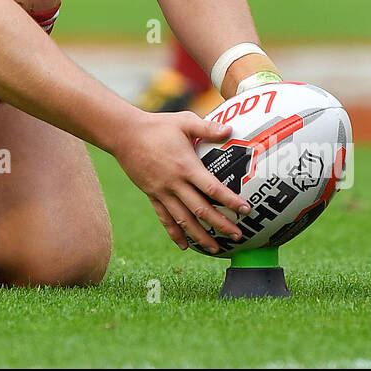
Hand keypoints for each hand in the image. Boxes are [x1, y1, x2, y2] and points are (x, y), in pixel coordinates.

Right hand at [111, 110, 250, 252]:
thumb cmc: (157, 125)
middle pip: (201, 210)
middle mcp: (175, 183)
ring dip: (200, 236)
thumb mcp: (184, 121)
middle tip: (238, 236)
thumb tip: (230, 130)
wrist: (125, 134)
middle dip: (221, 225)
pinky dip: (174, 234)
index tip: (245, 210)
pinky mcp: (152, 195)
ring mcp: (162, 192)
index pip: (212, 189)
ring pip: (183, 220)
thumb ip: (207, 128)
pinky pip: (164, 218)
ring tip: (215, 249)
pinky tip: (184, 246)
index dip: (230, 201)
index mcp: (186, 166)